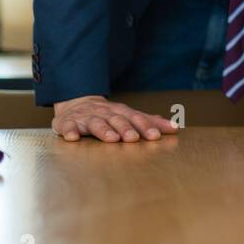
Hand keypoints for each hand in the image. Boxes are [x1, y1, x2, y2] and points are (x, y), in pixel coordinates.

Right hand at [51, 95, 179, 142]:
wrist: (77, 104)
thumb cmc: (109, 115)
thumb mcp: (129, 116)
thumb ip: (150, 122)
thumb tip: (175, 127)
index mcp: (121, 112)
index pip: (135, 118)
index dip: (145, 126)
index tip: (156, 136)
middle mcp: (105, 113)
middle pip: (117, 120)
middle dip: (126, 128)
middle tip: (134, 138)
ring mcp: (86, 117)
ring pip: (96, 123)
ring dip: (104, 130)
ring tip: (111, 139)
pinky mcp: (68, 123)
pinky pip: (68, 127)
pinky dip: (70, 131)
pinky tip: (73, 137)